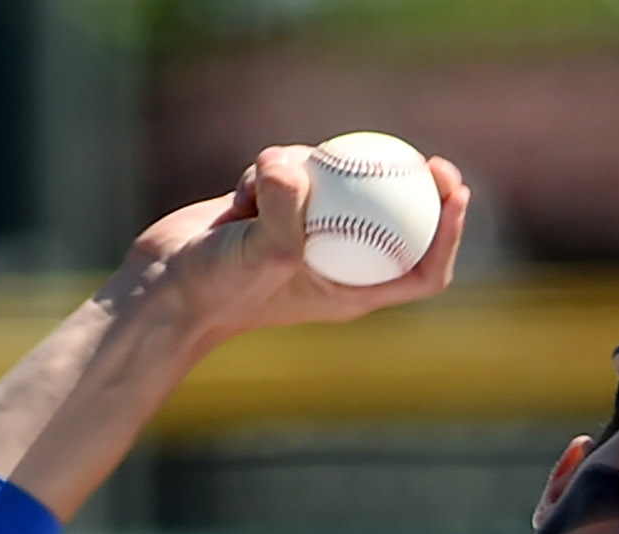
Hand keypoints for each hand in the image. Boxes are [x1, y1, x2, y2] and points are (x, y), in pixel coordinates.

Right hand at [105, 145, 470, 347]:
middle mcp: (338, 262)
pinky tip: (240, 193)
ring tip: (268, 187)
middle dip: (415, 187)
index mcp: (354, 290)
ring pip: (339, 185)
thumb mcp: (258, 253)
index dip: (448, 233)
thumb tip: (294, 165)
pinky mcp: (277, 211)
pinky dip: (270, 171)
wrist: (164, 287)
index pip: (423, 270)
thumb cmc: (217, 288)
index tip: (454, 192)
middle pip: (396, 221)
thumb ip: (285, 212)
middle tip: (428, 158)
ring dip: (313, 171)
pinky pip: (293, 173)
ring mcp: (308, 234)